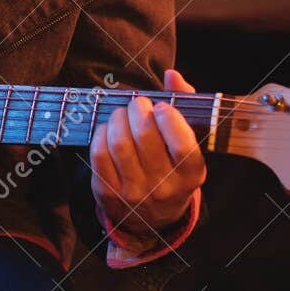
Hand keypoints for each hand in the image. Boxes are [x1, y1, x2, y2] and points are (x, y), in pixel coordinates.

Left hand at [88, 68, 205, 245]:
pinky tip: (108, 129)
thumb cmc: (173, 165)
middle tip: (138, 103)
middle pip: (145, 138)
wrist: (154, 215)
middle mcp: (163, 187)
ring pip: (119, 143)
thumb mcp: (189, 142)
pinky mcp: (108, 193)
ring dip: (118, 118)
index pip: (182, 145)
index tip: (162, 106)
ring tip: (122, 113)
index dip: (170, 119)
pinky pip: (99, 155)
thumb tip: (171, 75)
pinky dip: (101, 134)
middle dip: (138, 110)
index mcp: (191, 174)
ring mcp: (134, 193)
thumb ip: (185, 105)